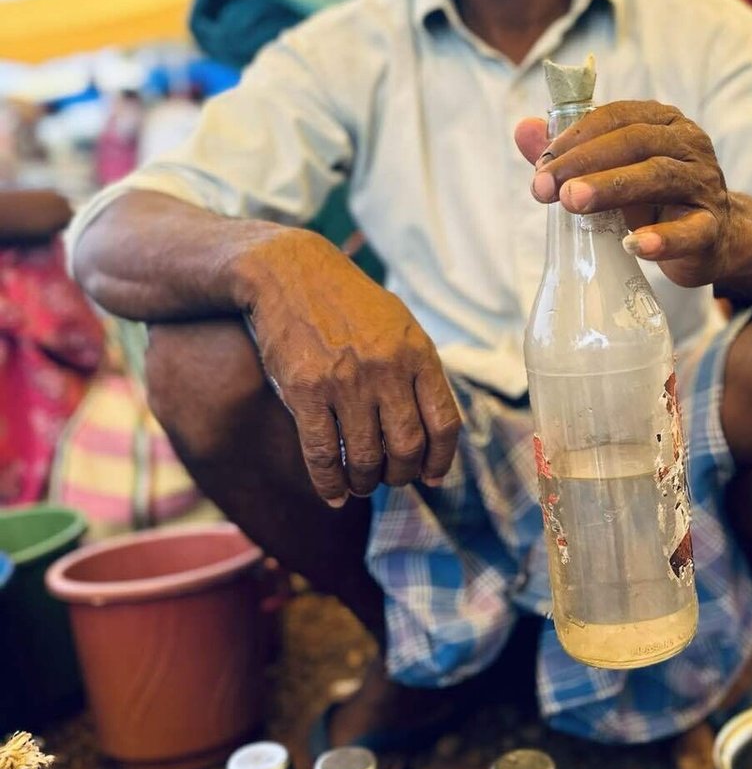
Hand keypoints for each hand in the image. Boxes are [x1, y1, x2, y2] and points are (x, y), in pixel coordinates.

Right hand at [238, 232, 459, 504]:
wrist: (292, 273)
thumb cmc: (351, 305)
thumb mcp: (401, 326)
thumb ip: (421, 374)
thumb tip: (436, 436)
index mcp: (418, 354)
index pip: (444, 424)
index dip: (441, 460)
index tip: (432, 477)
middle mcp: (387, 369)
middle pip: (406, 448)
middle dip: (401, 476)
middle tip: (391, 479)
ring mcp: (346, 381)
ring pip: (365, 458)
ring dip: (366, 482)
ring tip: (362, 483)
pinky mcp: (306, 391)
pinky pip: (321, 454)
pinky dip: (330, 484)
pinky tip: (334, 495)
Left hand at [514, 101, 732, 287]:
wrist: (715, 237)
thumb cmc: (655, 198)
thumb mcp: (613, 172)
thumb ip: (570, 153)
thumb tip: (524, 130)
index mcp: (664, 122)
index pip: (617, 117)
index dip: (575, 137)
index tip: (540, 165)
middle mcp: (688, 145)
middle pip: (636, 142)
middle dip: (585, 162)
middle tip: (546, 187)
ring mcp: (704, 185)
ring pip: (660, 177)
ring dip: (613, 188)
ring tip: (574, 203)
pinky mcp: (712, 228)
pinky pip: (690, 231)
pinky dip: (661, 238)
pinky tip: (633, 245)